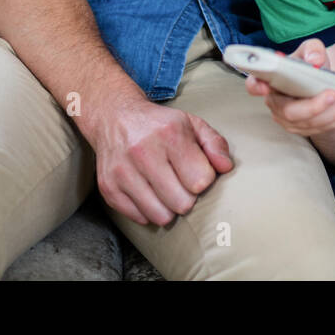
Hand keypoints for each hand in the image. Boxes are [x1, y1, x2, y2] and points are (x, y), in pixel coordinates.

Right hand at [92, 94, 233, 226]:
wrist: (115, 117)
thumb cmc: (159, 124)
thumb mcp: (192, 124)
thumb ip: (215, 144)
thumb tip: (226, 167)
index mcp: (170, 135)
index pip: (201, 181)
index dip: (204, 180)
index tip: (196, 172)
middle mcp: (143, 152)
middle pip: (182, 203)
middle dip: (188, 197)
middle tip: (182, 184)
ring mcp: (123, 172)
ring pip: (160, 216)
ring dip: (169, 208)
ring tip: (166, 190)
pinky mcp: (108, 187)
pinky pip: (139, 218)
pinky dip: (148, 211)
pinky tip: (148, 192)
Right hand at [245, 39, 334, 135]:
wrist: (321, 85)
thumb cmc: (310, 67)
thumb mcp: (311, 51)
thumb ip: (313, 49)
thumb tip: (314, 60)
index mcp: (271, 81)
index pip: (255, 85)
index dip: (256, 87)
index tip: (264, 87)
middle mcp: (276, 103)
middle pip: (289, 112)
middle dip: (314, 106)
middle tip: (334, 93)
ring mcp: (289, 120)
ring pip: (309, 123)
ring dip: (333, 112)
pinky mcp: (304, 129)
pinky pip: (321, 128)